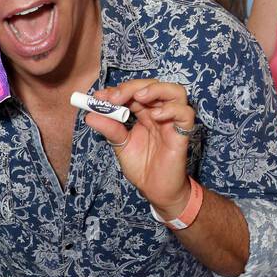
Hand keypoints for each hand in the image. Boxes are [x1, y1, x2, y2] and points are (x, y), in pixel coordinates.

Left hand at [83, 81, 197, 219]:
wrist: (155, 190)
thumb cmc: (142, 166)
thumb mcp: (121, 145)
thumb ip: (110, 129)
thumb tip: (90, 115)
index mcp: (144, 113)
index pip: (133, 92)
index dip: (117, 91)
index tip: (98, 98)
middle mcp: (160, 112)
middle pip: (152, 86)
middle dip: (131, 87)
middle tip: (114, 98)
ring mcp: (172, 121)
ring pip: (175, 92)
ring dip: (155, 90)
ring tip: (138, 98)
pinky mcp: (183, 133)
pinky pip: (185, 114)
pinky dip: (171, 109)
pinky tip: (155, 116)